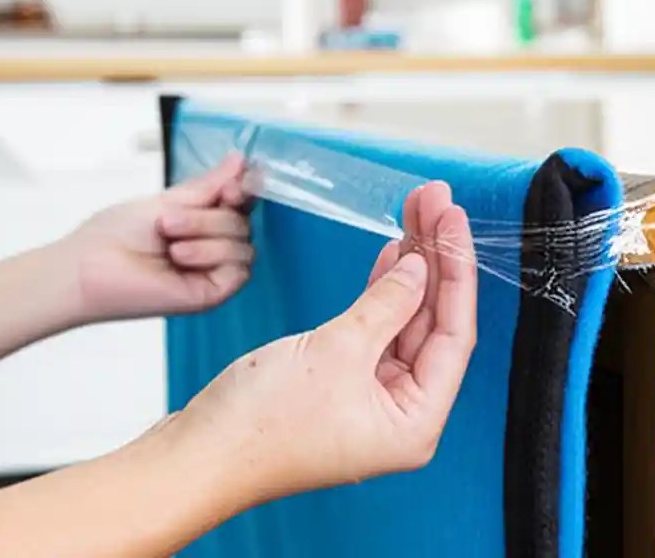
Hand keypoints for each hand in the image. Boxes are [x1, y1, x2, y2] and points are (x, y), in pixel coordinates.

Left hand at [61, 154, 254, 323]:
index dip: (243, 190)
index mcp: (202, 222)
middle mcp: (212, 246)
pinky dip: (211, 255)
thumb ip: (208, 185)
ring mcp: (213, 271)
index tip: (232, 183)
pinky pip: (238, 269)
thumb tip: (240, 161)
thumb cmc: (116, 235)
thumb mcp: (167, 200)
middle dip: (207, 216)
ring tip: (169, 240)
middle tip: (168, 220)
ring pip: (243, 244)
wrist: (91, 265)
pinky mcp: (213, 292)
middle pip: (242, 222)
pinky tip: (180, 256)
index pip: (241, 202)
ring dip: (205, 233)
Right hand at [169, 181, 476, 509]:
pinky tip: (392, 255)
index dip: (456, 269)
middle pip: (433, 322)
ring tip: (417, 213)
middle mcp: (402, 414)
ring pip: (404, 321)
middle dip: (434, 259)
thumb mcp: (335, 350)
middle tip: (437, 200)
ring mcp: (371, 400)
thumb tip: (420, 267)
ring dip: (410, 268)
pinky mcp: (342, 386)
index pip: (453, 332)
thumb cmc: (260, 423)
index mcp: (416, 421)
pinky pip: (376, 331)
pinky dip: (382, 293)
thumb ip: (386, 304)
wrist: (197, 454)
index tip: (454, 218)